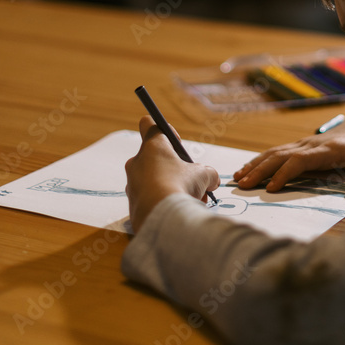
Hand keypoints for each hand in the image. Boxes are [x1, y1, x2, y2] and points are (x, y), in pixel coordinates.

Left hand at [125, 116, 219, 232]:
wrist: (162, 220)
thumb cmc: (180, 187)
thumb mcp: (204, 175)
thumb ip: (209, 173)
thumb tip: (212, 181)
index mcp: (152, 147)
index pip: (149, 124)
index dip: (165, 131)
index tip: (177, 144)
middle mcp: (137, 162)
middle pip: (156, 158)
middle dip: (176, 168)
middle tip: (192, 181)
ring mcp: (132, 184)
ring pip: (154, 180)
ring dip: (172, 186)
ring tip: (190, 200)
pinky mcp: (132, 204)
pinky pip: (149, 198)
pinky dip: (163, 202)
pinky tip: (178, 211)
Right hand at [233, 107, 344, 194]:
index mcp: (326, 149)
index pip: (299, 161)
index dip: (284, 174)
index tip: (271, 188)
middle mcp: (310, 144)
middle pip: (280, 156)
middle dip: (260, 170)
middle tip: (242, 185)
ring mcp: (304, 143)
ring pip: (274, 152)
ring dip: (255, 164)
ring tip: (237, 178)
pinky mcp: (302, 145)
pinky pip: (277, 152)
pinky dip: (260, 160)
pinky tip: (249, 168)